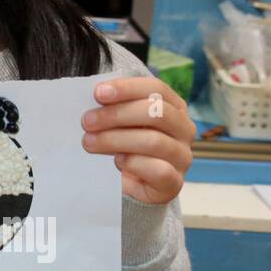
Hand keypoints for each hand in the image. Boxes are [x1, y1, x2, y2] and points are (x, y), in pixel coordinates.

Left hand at [81, 77, 195, 204]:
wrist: (133, 182)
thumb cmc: (125, 143)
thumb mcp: (121, 121)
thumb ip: (113, 107)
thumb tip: (96, 96)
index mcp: (174, 107)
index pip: (156, 89)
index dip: (127, 88)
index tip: (98, 93)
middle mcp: (183, 129)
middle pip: (156, 113)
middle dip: (117, 115)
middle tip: (87, 121)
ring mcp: (182, 156)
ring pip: (154, 141)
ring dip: (115, 140)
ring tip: (89, 142)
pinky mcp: (174, 182)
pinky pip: (158, 170)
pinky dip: (133, 164)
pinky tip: (116, 161)